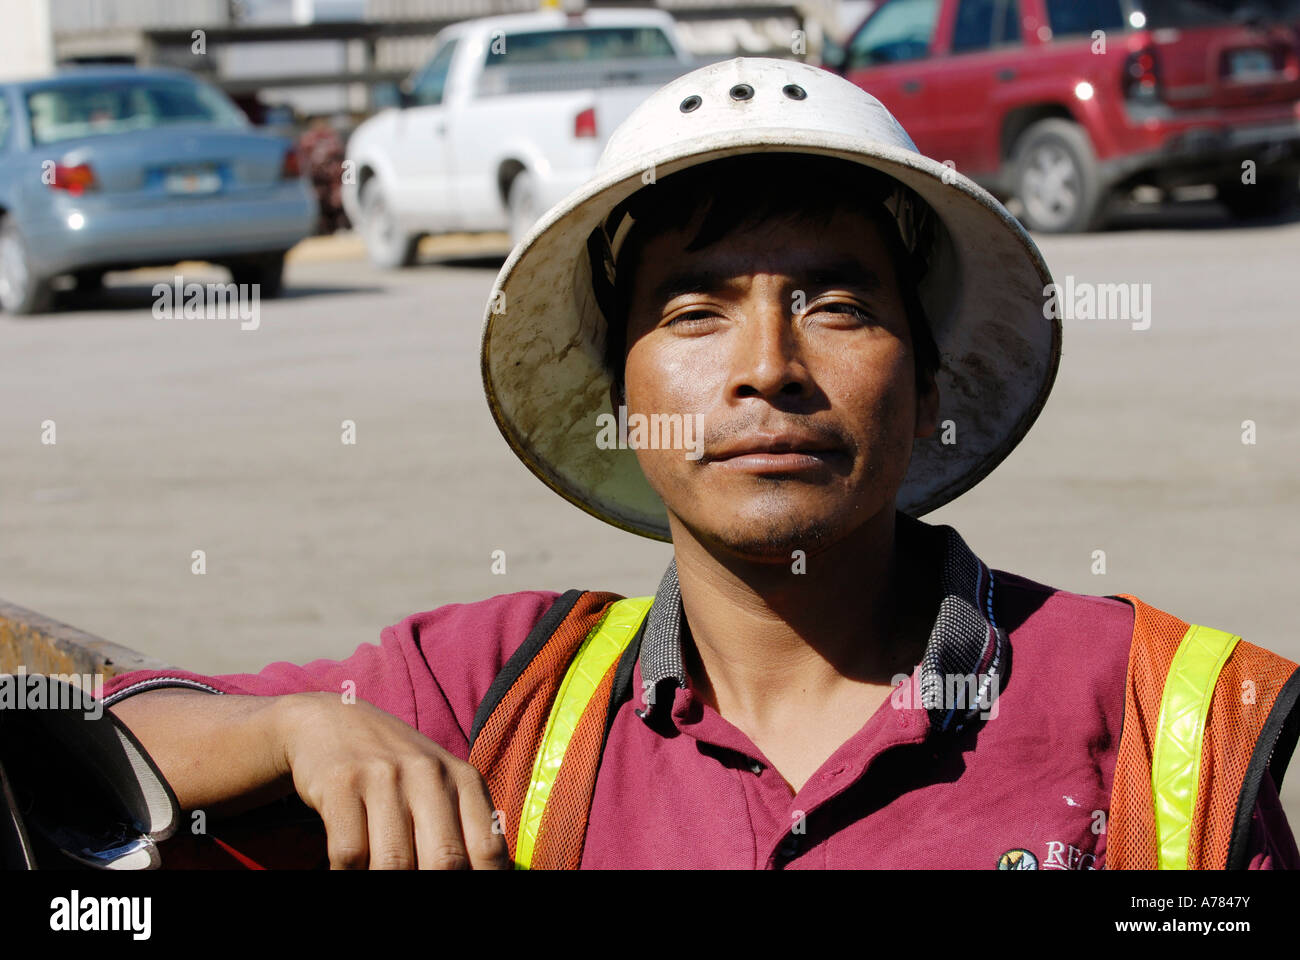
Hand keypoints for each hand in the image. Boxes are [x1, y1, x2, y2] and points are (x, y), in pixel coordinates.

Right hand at [275, 692, 509, 869]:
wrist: (333, 721)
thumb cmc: (397, 770)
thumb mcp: (440, 786)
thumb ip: (462, 829)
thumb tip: (479, 874)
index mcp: (463, 779)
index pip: (488, 849)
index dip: (480, 882)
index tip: (464, 893)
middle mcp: (429, 773)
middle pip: (445, 861)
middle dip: (432, 886)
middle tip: (413, 891)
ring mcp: (385, 776)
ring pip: (394, 864)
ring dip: (385, 882)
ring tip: (380, 876)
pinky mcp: (341, 782)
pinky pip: (349, 854)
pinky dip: (348, 874)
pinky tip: (350, 869)